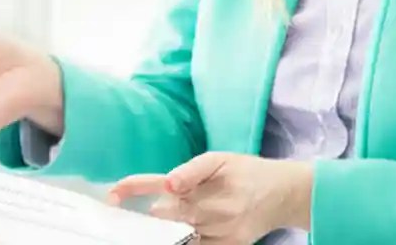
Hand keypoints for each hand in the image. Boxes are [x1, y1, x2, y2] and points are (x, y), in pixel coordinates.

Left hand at [107, 153, 313, 244]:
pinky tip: (178, 233)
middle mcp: (214, 209)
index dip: (133, 189)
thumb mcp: (220, 159)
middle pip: (167, 216)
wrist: (284, 194)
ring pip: (181, 235)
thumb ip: (191, 170)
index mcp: (206, 182)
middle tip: (131, 211)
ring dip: (165, 229)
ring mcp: (222, 232)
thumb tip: (167, 183)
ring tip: (153, 225)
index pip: (161, 185)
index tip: (112, 194)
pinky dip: (184, 240)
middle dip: (150, 214)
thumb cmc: (246, 172)